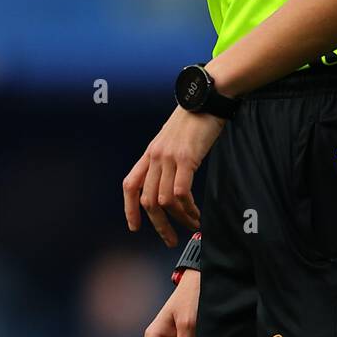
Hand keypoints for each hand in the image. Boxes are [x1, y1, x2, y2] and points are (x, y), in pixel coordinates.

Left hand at [123, 104, 224, 246]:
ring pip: (164, 200)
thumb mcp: (174, 139)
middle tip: (171, 239)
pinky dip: (188, 208)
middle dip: (159, 225)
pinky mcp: (186, 158)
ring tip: (192, 224)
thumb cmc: (196, 117)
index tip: (135, 227)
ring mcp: (169, 157)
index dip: (129, 209)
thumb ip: (169, 158)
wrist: (207, 97)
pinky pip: (180, 192)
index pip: (130, 184)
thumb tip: (173, 180)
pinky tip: (196, 212)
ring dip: (179, 218)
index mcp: (150, 153)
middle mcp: (155, 157)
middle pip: (147, 200)